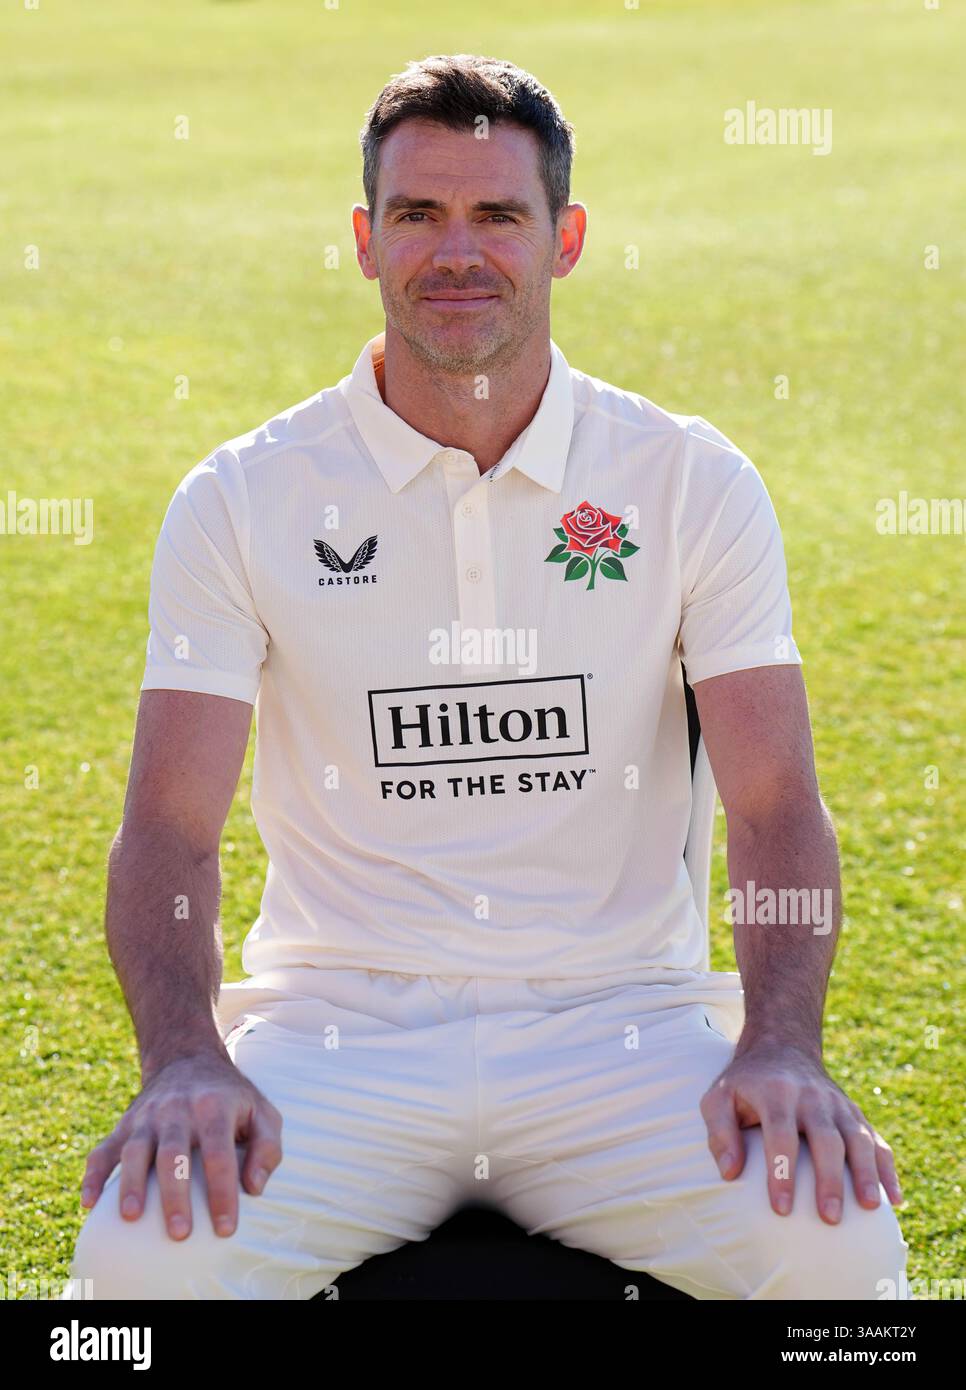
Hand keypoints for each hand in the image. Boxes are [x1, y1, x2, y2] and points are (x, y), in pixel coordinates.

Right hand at [80, 1051, 282, 1240]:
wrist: (187, 1058)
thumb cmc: (231, 1098)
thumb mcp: (262, 1112)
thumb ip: (267, 1148)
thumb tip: (254, 1188)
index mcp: (215, 1107)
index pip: (219, 1155)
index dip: (222, 1193)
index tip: (225, 1230)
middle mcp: (178, 1109)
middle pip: (174, 1154)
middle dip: (175, 1195)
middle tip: (180, 1234)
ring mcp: (147, 1116)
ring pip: (135, 1150)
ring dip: (132, 1184)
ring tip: (132, 1217)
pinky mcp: (125, 1124)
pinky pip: (104, 1149)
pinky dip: (94, 1175)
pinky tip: (90, 1203)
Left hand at [699, 1039, 902, 1222]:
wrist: (781, 1046)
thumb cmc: (745, 1083)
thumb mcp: (719, 1097)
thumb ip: (719, 1132)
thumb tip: (730, 1173)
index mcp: (776, 1093)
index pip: (781, 1135)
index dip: (781, 1172)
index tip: (781, 1209)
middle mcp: (812, 1097)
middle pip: (826, 1139)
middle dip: (829, 1179)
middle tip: (829, 1218)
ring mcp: (838, 1105)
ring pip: (858, 1138)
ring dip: (865, 1173)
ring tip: (869, 1208)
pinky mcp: (855, 1114)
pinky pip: (877, 1141)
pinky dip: (887, 1169)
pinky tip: (892, 1199)